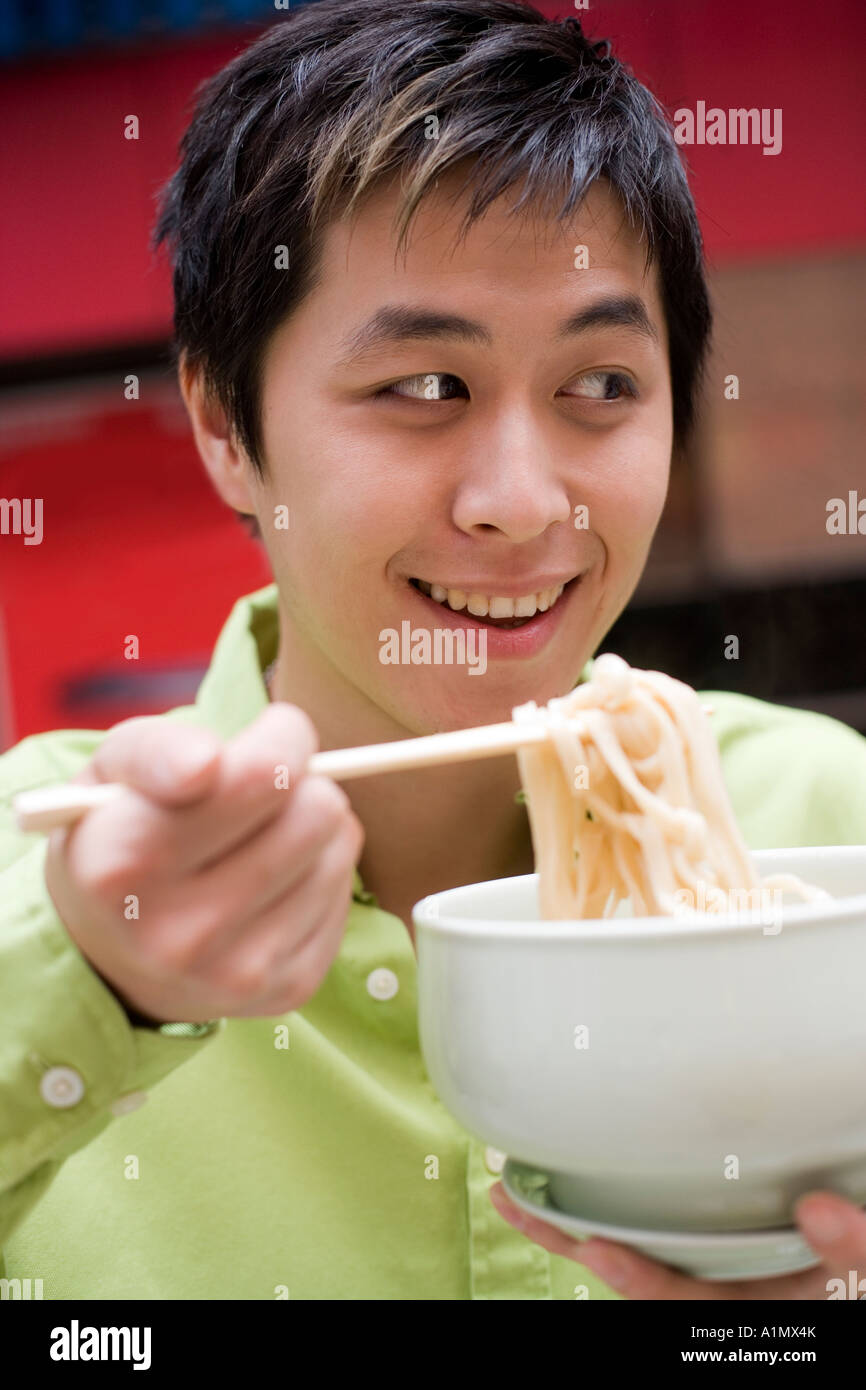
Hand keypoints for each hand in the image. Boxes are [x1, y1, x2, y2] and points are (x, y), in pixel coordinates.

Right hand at [44, 703, 363, 1023]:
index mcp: (124, 862)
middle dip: (301, 781)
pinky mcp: (286, 989)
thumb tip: (207, 762)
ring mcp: (236, 970)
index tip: (271, 737)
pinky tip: (279, 876)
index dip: (283, 737)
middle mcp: (177, 931)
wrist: (115, 956)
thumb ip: (156, 750)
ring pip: (340, 847)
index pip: (261, 774)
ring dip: (316, 823)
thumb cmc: (122, 835)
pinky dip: (323, 870)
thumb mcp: (110, 776)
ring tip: (268, 832)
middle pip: (317, 808)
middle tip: (267, 788)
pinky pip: (346, 895)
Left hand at [490, 1183, 865, 1298]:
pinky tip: (571, 1186)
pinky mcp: (699, 1247)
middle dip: (567, 1241)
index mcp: (738, 1307)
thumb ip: (849, 1251)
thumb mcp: (858, 1273)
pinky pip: (644, 1234)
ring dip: (569, 1223)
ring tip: (515, 1189)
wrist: (848, 1274)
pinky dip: (602, 1212)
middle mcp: (710, 1292)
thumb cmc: (849, 1276)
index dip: (634, 1278)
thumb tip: (819, 1209)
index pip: (675, 1298)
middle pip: (627, 1272)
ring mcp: (700, 1269)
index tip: (593, 1246)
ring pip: (627, 1250)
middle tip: (510, 1200)